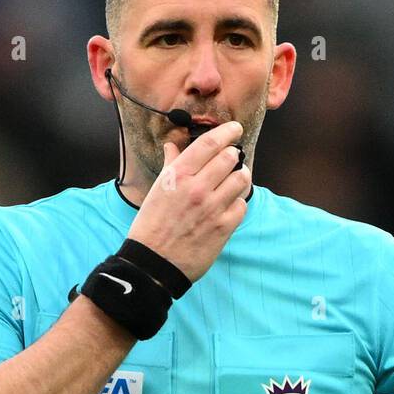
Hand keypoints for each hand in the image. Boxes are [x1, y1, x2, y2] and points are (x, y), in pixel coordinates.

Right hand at [128, 120, 250, 282]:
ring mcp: (212, 208)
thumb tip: (173, 146)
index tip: (235, 129)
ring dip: (240, 177)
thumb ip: (171, 165)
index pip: (210, 143)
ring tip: (234, 180)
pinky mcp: (223, 228)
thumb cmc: (151, 226)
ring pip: (241, 179)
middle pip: (230, 157)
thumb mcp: (157, 191)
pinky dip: (238, 202)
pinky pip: (242, 205)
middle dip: (233, 155)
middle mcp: (197, 188)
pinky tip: (229, 205)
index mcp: (178, 175)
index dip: (227, 132)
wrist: (153, 264)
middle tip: (232, 158)